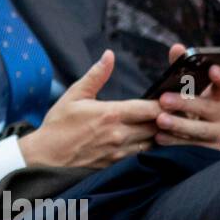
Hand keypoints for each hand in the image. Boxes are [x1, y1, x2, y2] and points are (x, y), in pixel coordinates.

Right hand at [18, 50, 160, 167]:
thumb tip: (109, 55)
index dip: (165, 104)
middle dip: (166, 118)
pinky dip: (149, 147)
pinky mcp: (116, 164)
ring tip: (163, 125)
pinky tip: (148, 140)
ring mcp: (119, 152)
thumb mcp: (74, 95)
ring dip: (158, 134)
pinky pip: (142, 156)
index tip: (170, 98)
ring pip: (153, 143)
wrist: (45, 157)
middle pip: (157, 126)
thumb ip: (96, 75)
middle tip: (173, 111)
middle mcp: (119, 134)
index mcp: (111, 114)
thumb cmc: (58, 124)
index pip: (150, 108)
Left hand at [152, 44, 219, 149]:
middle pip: (207, 107)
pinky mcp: (210, 151)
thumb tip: (177, 48)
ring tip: (160, 120)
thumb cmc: (189, 104)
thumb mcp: (188, 88)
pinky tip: (159, 138)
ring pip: (200, 129)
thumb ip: (182, 68)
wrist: (199, 137)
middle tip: (163, 99)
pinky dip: (175, 142)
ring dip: (179, 125)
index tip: (211, 69)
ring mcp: (218, 133)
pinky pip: (193, 147)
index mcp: (219, 95)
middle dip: (185, 103)